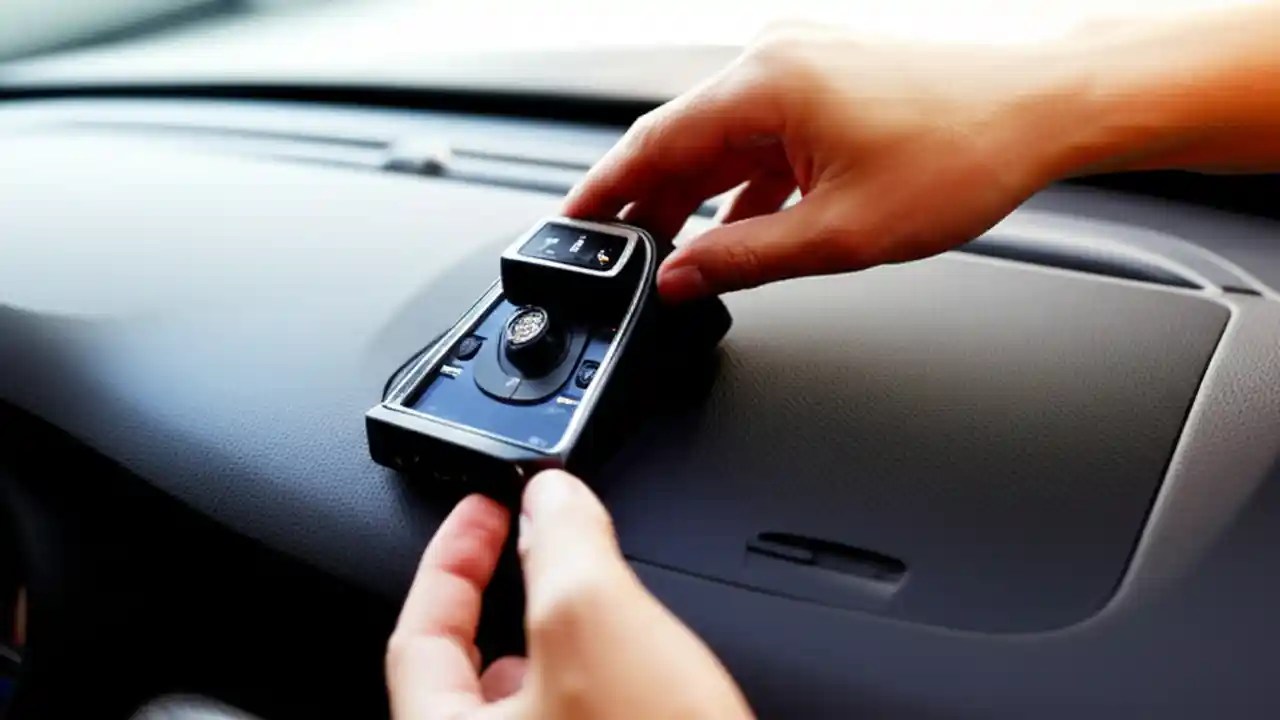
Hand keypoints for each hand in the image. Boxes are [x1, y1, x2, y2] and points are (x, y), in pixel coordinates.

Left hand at [386, 470, 753, 719]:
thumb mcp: (597, 630)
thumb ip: (563, 549)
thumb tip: (552, 502)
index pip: (419, 632)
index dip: (452, 557)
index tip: (485, 511)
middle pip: (464, 675)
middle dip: (501, 602)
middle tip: (536, 551)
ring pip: (525, 709)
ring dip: (555, 647)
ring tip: (592, 610)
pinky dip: (596, 691)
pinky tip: (640, 684)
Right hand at [561, 26, 1091, 301]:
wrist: (1046, 109)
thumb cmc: (964, 150)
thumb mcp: (840, 233)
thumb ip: (744, 258)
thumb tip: (683, 276)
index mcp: (763, 85)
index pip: (650, 143)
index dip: (603, 193)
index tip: (572, 226)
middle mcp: (773, 64)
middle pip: (680, 142)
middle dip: (647, 205)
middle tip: (624, 263)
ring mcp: (802, 70)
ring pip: (721, 143)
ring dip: (696, 197)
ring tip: (677, 254)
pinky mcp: (827, 86)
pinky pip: (762, 139)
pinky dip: (742, 184)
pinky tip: (738, 227)